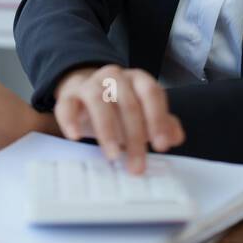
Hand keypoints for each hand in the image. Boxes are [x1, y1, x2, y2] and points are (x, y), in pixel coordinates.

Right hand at [53, 64, 184, 173]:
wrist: (85, 92)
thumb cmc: (119, 107)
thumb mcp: (143, 114)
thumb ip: (161, 123)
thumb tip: (175, 136)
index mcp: (137, 79)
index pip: (151, 93)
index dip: (158, 118)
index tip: (161, 146)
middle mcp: (115, 76)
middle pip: (128, 102)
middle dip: (134, 136)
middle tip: (136, 165)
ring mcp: (90, 84)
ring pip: (99, 100)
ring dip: (107, 130)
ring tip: (112, 156)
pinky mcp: (69, 95)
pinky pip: (67, 105)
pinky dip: (70, 120)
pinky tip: (76, 136)